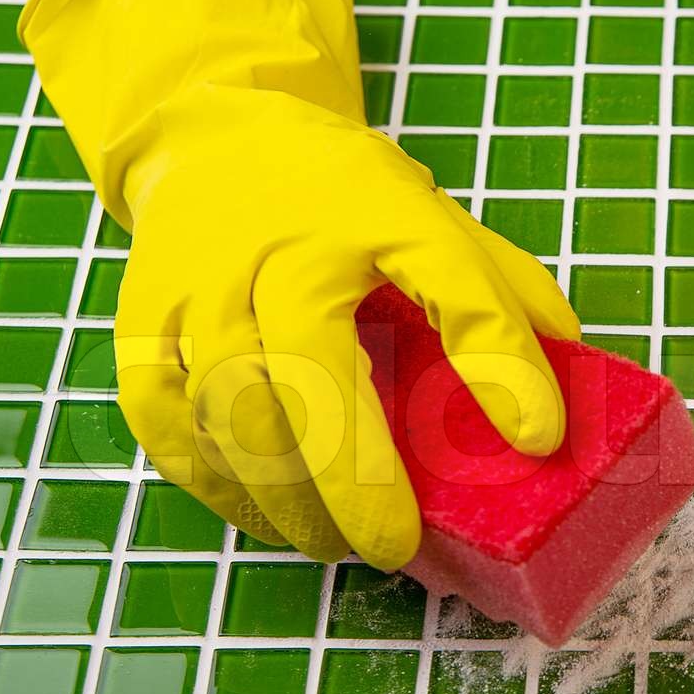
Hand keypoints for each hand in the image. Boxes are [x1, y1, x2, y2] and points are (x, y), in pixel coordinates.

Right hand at [21, 0, 578, 568]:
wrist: (216, 147)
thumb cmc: (344, 204)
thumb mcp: (435, 223)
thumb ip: (500, 300)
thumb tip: (552, 414)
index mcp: (370, 210)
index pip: (449, 280)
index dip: (497, 360)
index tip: (539, 439)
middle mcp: (273, 246)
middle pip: (306, 370)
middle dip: (353, 475)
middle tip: (394, 546)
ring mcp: (195, 289)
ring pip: (229, 411)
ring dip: (286, 497)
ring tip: (339, 545)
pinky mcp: (141, 332)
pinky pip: (169, 427)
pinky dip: (220, 487)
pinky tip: (270, 517)